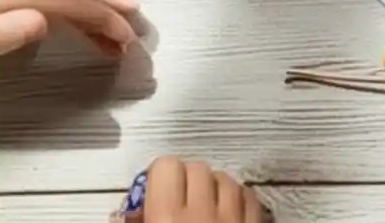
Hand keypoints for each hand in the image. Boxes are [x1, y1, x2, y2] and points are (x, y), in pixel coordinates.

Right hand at [143, 157, 267, 222]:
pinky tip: (230, 213)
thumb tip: (133, 211)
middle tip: (180, 200)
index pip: (166, 166)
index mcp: (167, 219)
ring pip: (227, 179)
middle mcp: (201, 215)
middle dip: (188, 179)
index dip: (160, 176)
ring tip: (206, 205)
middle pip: (198, 168)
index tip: (157, 190)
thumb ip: (139, 221)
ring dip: (216, 187)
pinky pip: (251, 198)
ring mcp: (234, 221)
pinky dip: (240, 199)